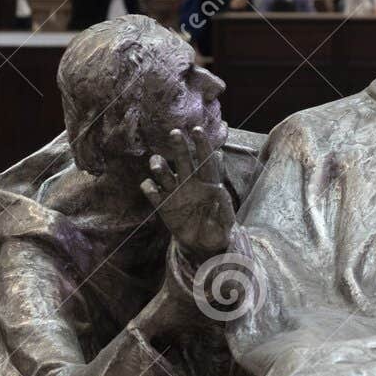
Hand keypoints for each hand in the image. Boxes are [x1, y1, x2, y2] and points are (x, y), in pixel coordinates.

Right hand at [140, 127, 235, 259]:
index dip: (202, 145)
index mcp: (208, 183)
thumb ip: (225, 208)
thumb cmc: (217, 230)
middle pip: (183, 160)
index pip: (205, 160)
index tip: (197, 130)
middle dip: (179, 146)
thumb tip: (221, 190)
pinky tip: (151, 187)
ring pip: (164, 173)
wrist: (201, 246)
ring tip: (157, 165)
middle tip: (175, 133)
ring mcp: (175, 193)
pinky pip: (153, 192)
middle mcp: (190, 183)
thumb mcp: (225, 223)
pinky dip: (150, 188)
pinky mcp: (163, 205)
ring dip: (160, 166)